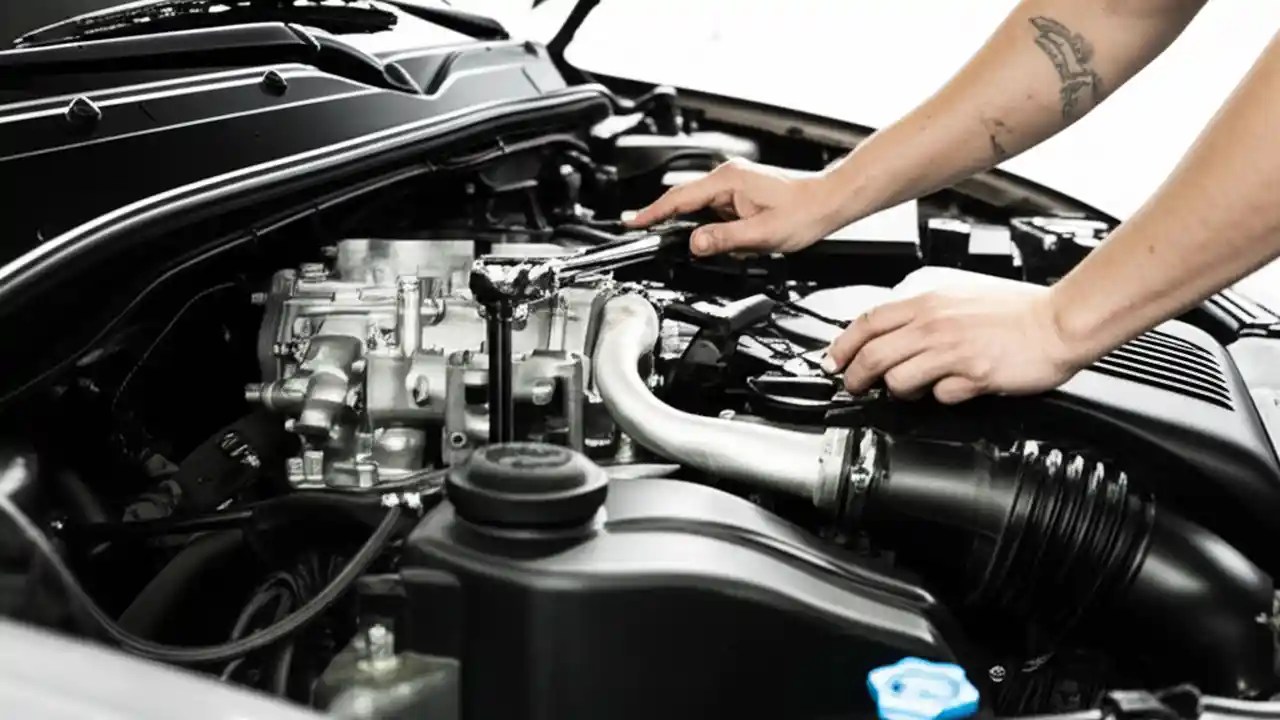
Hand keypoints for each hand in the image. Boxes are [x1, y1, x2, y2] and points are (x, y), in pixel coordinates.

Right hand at [625, 158, 843, 255]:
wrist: (828, 202)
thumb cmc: (803, 212)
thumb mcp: (761, 234)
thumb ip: (724, 239)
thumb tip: (694, 243)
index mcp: (727, 181)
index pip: (679, 198)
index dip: (652, 212)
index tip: (631, 222)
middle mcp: (727, 178)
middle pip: (684, 201)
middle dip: (664, 218)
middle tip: (641, 230)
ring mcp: (733, 186)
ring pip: (700, 209)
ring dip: (695, 227)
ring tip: (704, 243)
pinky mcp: (740, 196)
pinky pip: (714, 212)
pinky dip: (710, 227)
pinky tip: (723, 240)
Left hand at [822, 286, 1085, 403]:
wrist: (1059, 322)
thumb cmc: (1015, 311)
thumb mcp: (959, 296)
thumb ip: (925, 311)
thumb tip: (893, 331)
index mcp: (928, 300)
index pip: (867, 321)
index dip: (843, 345)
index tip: (834, 361)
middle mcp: (934, 323)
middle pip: (873, 355)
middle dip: (855, 378)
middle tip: (855, 388)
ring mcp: (952, 349)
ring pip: (898, 380)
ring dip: (898, 391)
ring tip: (911, 391)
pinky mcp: (973, 373)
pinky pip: (939, 395)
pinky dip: (940, 398)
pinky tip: (952, 390)